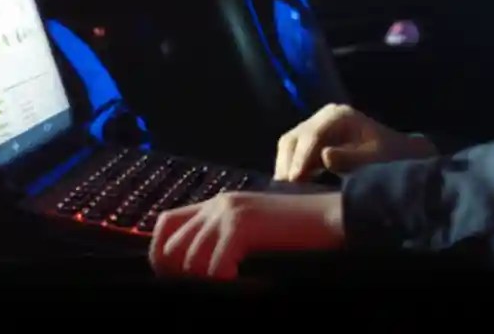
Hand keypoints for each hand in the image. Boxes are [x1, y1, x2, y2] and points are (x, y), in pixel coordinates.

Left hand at [148, 191, 343, 280]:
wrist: (331, 219)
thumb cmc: (298, 233)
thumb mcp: (252, 232)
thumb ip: (223, 240)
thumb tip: (194, 272)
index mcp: (218, 204)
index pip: (165, 223)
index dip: (161, 254)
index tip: (177, 278)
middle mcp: (218, 204)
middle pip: (170, 246)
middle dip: (179, 275)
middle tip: (203, 290)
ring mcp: (229, 213)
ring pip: (190, 261)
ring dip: (204, 283)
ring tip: (228, 287)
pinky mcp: (242, 225)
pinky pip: (213, 266)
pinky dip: (223, 282)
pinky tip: (241, 283)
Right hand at [274, 103, 436, 181]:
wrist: (396, 155)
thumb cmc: (388, 155)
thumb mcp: (374, 158)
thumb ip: (351, 158)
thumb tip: (325, 156)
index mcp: (338, 115)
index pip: (312, 135)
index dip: (301, 157)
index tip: (295, 179)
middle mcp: (322, 117)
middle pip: (294, 138)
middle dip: (288, 164)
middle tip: (285, 190)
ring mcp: (315, 128)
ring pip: (289, 146)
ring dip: (285, 168)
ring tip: (285, 192)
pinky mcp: (311, 143)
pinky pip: (292, 155)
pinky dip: (289, 170)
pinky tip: (290, 189)